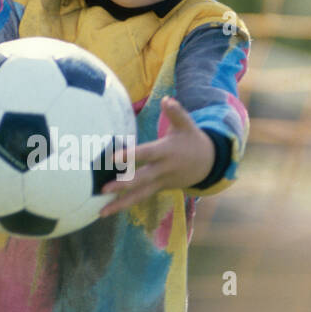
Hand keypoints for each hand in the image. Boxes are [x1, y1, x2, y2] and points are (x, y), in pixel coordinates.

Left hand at [97, 97, 215, 217]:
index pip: (146, 154)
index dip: (130, 156)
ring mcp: (161, 182)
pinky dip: (125, 205)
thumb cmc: (192, 140)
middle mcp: (163, 170)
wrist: (208, 164)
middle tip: (104, 188)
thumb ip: (176, 112)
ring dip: (120, 204)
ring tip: (101, 212)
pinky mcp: (159, 189)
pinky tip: (107, 210)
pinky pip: (141, 198)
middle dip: (123, 185)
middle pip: (142, 179)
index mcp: (166, 152)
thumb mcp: (186, 125)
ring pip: (140, 195)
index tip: (113, 158)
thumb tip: (167, 99)